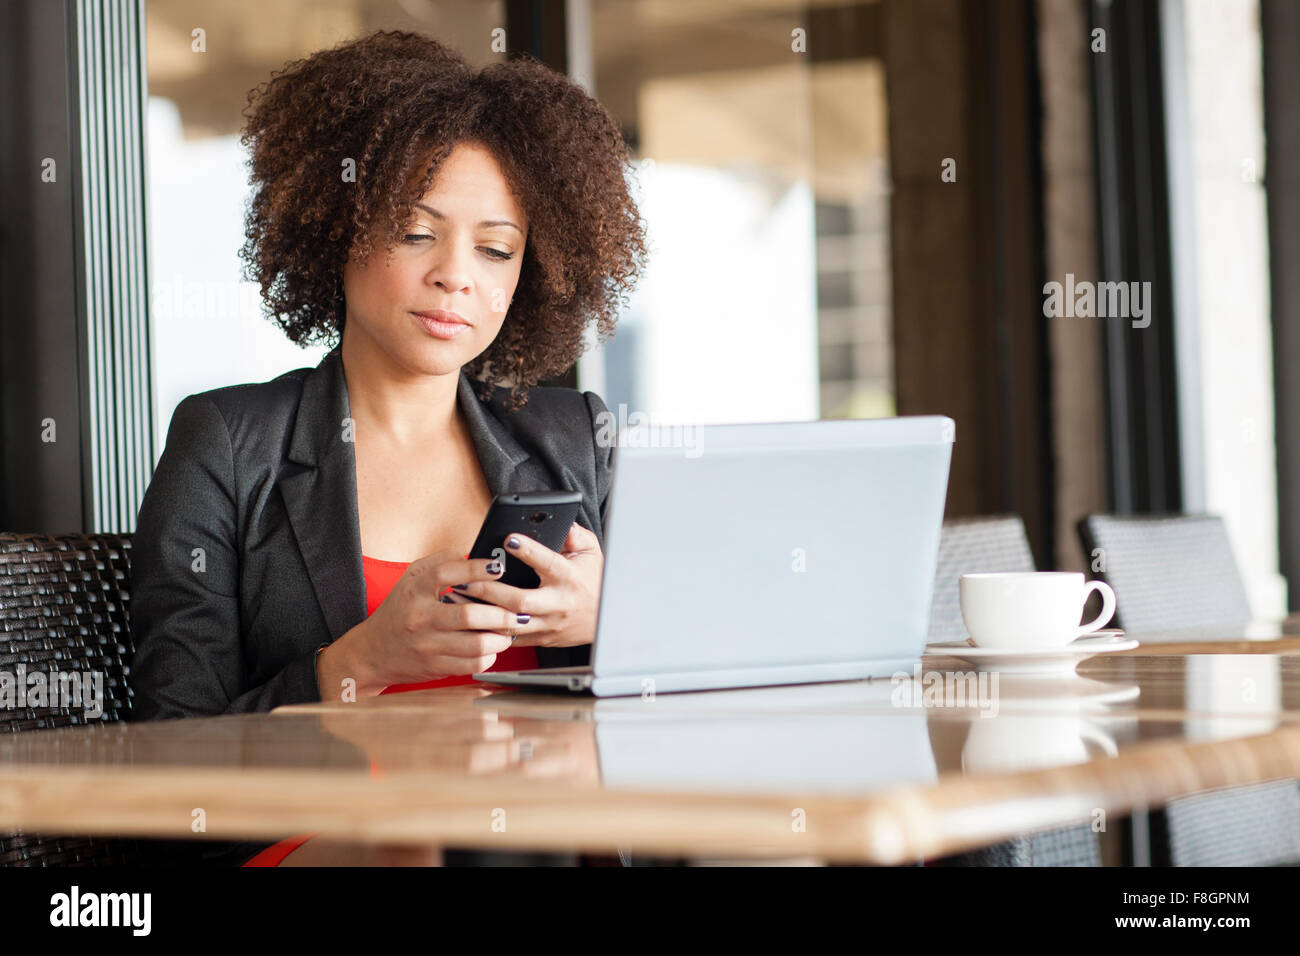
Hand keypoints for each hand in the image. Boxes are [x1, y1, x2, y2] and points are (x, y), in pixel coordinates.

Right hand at [335, 550, 526, 694]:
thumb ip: (440, 562)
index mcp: (415, 590)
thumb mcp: (411, 579)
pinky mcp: (435, 666)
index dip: (475, 569)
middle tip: (517, 611)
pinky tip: (493, 648)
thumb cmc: (400, 611)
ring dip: (500, 638)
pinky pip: (471, 664)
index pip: (446, 573)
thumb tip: (473, 554)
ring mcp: (427, 645)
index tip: (498, 567)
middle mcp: (420, 617)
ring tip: (509, 631)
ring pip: (475, 644)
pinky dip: (489, 656)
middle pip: (468, 614)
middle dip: (500, 613)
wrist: (372, 652)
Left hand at [442, 524, 602, 649]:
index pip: (548, 563)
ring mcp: (548, 625)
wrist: (605, 620)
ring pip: (510, 623)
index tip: (509, 539)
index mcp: (569, 578)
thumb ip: (575, 535)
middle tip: (466, 577)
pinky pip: (511, 638)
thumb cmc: (594, 581)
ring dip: (482, 611)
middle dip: (490, 590)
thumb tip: (559, 520)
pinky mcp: (540, 638)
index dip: (528, 551)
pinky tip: (470, 619)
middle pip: (520, 601)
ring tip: (459, 597)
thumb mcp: (591, 553)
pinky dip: (489, 629)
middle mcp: (558, 604)